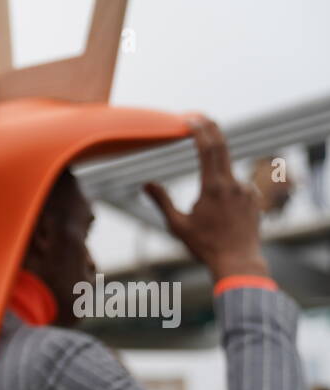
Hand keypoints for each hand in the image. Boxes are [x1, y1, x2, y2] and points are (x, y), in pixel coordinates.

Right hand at [143, 117, 267, 281]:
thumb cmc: (204, 246)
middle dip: (211, 129)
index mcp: (213, 187)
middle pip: (222, 147)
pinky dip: (225, 191)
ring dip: (215, 174)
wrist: (238, 261)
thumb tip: (146, 183)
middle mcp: (233, 183)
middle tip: (199, 118)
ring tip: (208, 207)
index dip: (199, 130)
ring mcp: (246, 189)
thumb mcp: (177, 226)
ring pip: (227, 171)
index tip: (190, 119)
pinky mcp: (253, 197)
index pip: (208, 149)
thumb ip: (162, 201)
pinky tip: (221, 215)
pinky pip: (237, 186)